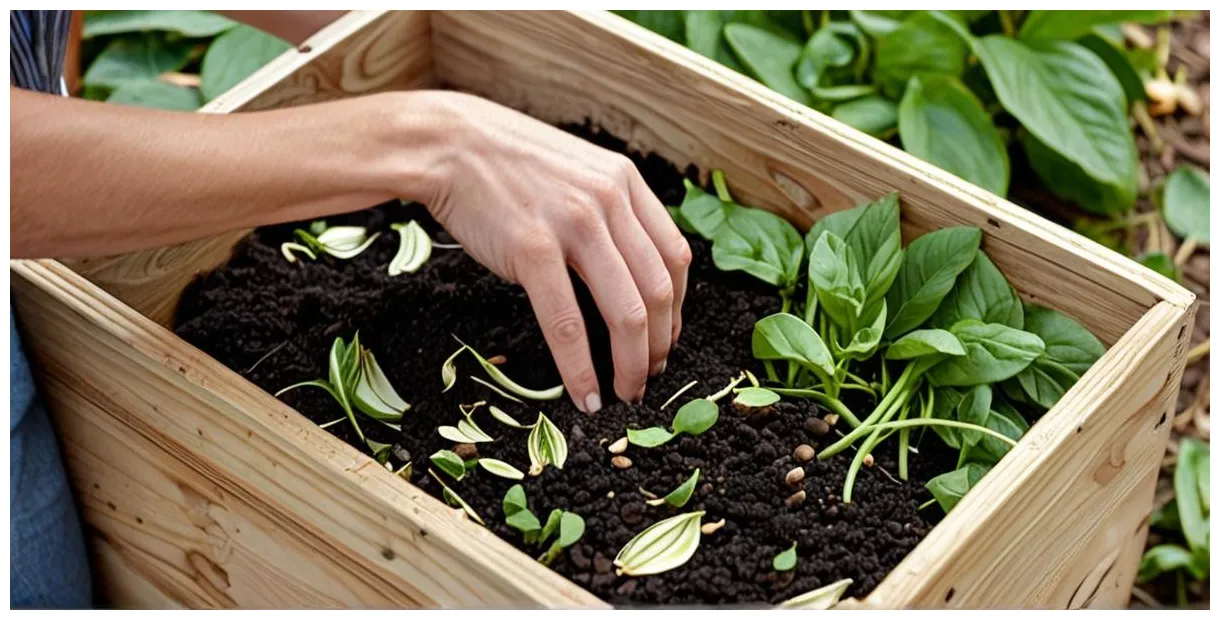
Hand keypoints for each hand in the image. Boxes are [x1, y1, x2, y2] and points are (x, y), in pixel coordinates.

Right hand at [404, 91, 691, 412]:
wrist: (445, 142)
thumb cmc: (506, 162)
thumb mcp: (577, 172)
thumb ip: (608, 210)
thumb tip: (627, 269)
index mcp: (626, 182)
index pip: (676, 256)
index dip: (679, 309)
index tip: (667, 338)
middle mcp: (610, 201)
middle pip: (660, 291)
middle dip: (661, 346)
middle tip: (648, 377)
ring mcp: (574, 224)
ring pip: (627, 312)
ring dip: (631, 365)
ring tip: (625, 393)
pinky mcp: (533, 249)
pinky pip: (568, 323)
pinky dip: (581, 368)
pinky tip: (585, 394)